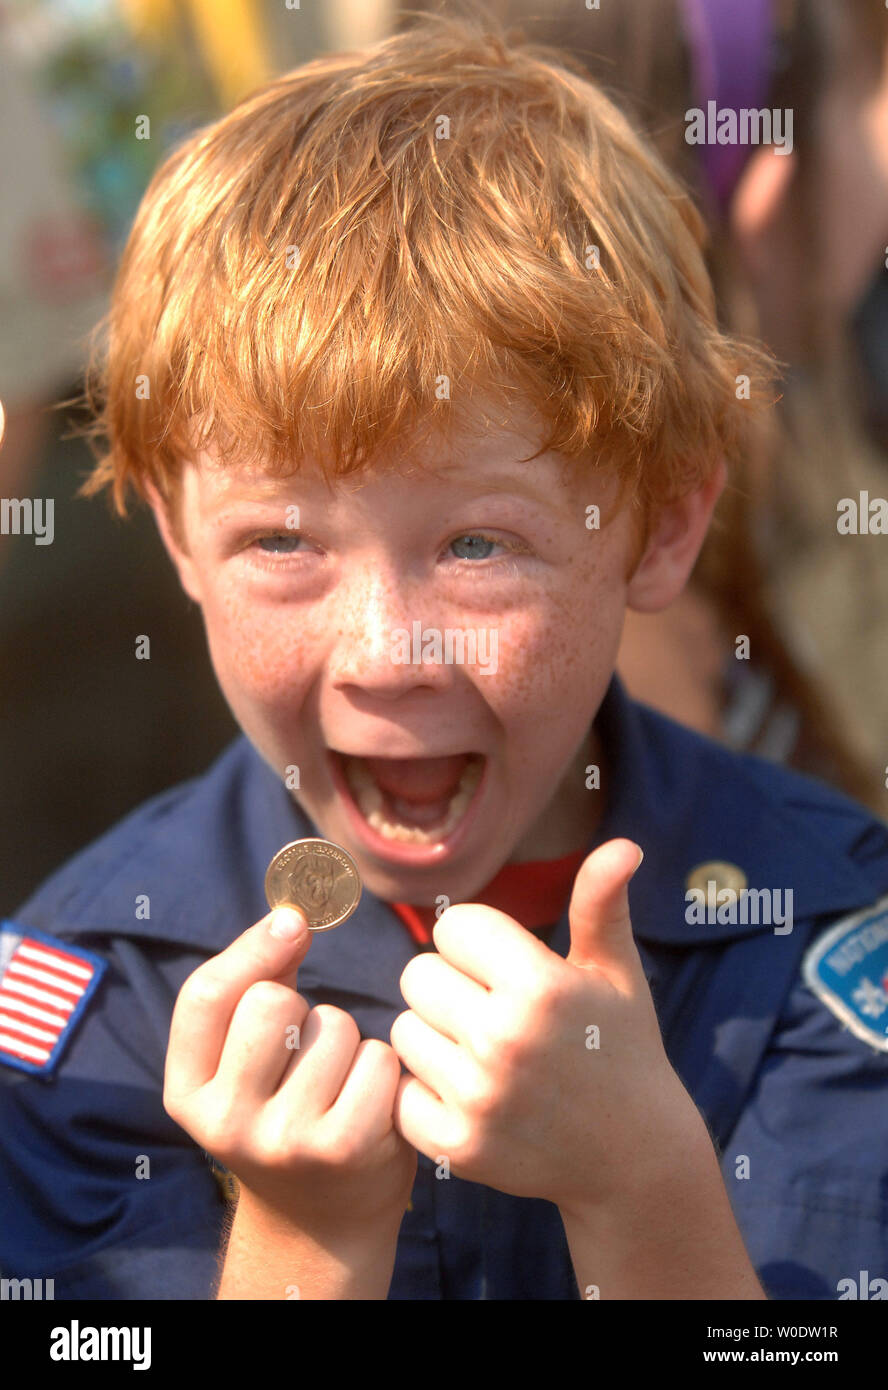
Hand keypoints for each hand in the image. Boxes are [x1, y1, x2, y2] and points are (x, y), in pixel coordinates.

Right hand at [164, 906, 416, 1245]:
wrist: (322, 1221)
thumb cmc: (284, 1113)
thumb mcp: (244, 1064)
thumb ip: (257, 988)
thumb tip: (293, 913)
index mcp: (188, 1095)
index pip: (208, 996)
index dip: (253, 946)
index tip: (293, 921)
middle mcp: (227, 1123)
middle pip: (273, 1001)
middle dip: (303, 1005)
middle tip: (307, 1048)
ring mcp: (285, 1140)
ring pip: (335, 1025)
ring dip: (348, 1040)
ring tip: (338, 1083)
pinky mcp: (345, 1147)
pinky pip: (378, 1058)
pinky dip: (383, 1068)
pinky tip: (370, 1102)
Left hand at [390, 839, 697, 1215]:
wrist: (634, 1158)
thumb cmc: (620, 1047)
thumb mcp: (616, 972)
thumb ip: (601, 904)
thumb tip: (623, 844)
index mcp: (541, 986)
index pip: (453, 927)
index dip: (478, 945)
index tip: (508, 971)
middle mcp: (505, 1039)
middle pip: (417, 975)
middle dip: (450, 988)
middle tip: (493, 1016)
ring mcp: (478, 1097)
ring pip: (402, 1030)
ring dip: (433, 1038)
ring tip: (482, 1056)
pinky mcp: (457, 1147)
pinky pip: (400, 1091)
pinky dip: (424, 1093)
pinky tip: (469, 1097)